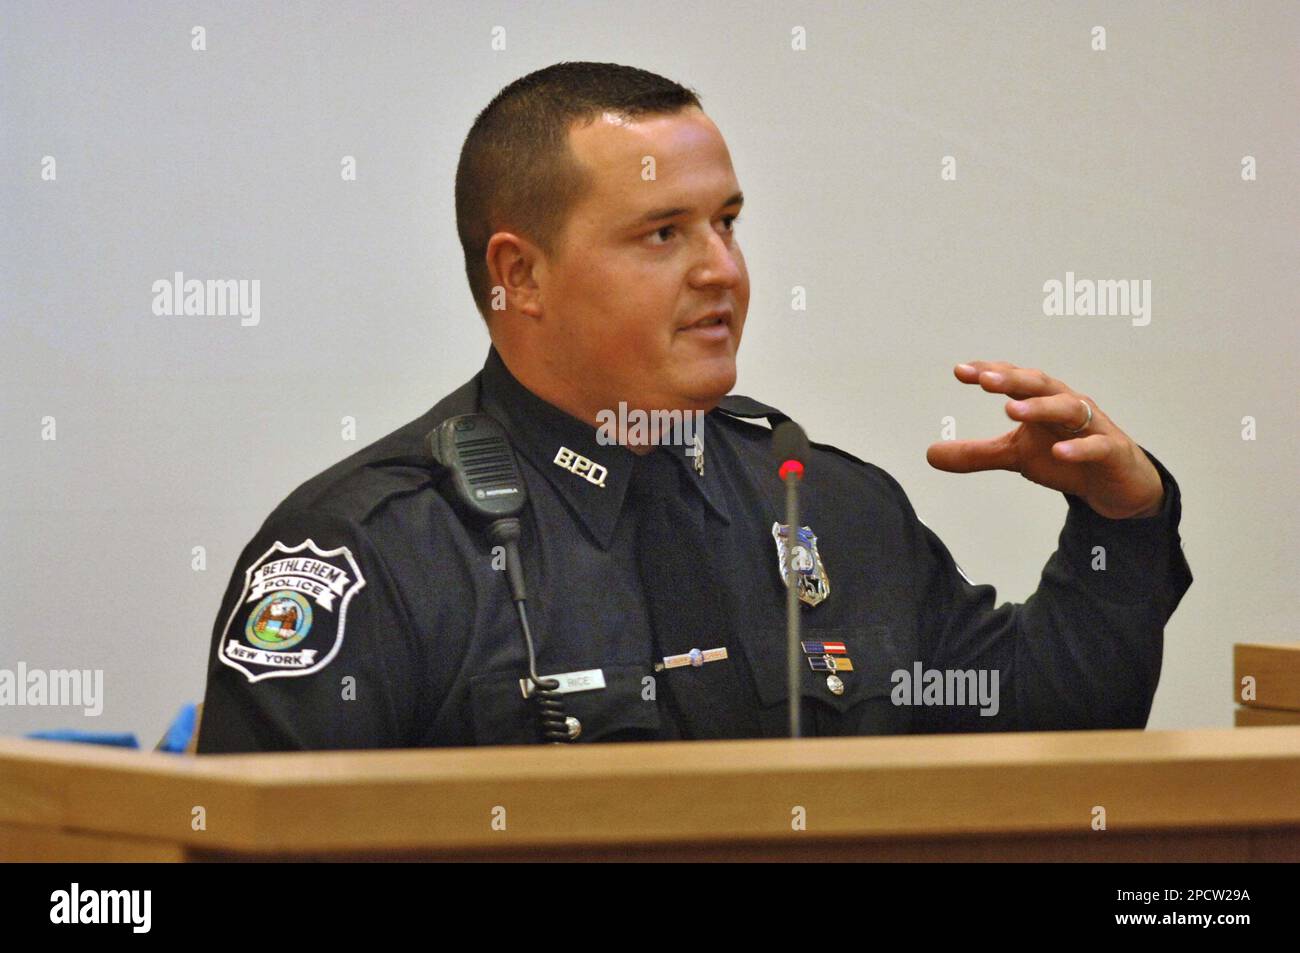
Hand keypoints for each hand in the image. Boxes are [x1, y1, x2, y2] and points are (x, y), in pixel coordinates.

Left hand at [925, 361, 1164, 519]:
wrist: (1114, 484)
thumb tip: (929, 453)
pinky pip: (1097, 445)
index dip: (990, 372)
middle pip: (1040, 384)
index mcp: (1041, 400)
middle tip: (985, 380)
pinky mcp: (1112, 451)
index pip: (1014, 380)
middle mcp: (1067, 404)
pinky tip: (1058, 451)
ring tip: (1012, 411)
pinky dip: (1078, 446)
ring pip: (1069, 407)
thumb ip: (975, 453)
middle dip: (1013, 379)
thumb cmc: (1063, 456)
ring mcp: (1093, 425)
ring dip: (1040, 407)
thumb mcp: (1014, 456)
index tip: (960, 370)